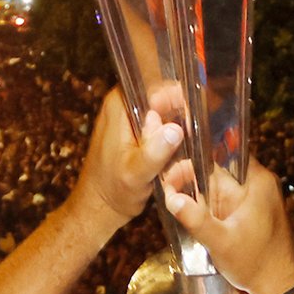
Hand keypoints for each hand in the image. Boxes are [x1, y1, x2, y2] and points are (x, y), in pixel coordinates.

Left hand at [72, 89, 182, 232]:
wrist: (99, 208)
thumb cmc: (113, 191)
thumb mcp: (136, 173)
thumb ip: (154, 152)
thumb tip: (176, 130)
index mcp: (119, 104)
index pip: (154, 84)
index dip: (177, 96)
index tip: (193, 114)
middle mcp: (122, 104)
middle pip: (160, 96)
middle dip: (180, 111)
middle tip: (195, 131)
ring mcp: (127, 118)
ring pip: (161, 111)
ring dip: (177, 124)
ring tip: (192, 141)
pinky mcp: (133, 132)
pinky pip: (157, 125)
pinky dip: (169, 135)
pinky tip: (181, 148)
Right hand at [161, 156, 293, 293]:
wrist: (281, 286)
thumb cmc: (254, 264)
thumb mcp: (220, 242)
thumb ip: (195, 218)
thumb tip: (170, 197)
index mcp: (256, 181)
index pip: (219, 157)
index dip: (192, 163)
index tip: (170, 176)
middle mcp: (260, 182)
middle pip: (219, 170)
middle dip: (193, 179)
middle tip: (167, 190)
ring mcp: (260, 195)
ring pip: (222, 185)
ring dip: (201, 193)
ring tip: (175, 199)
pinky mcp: (256, 209)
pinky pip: (229, 198)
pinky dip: (212, 203)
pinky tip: (195, 213)